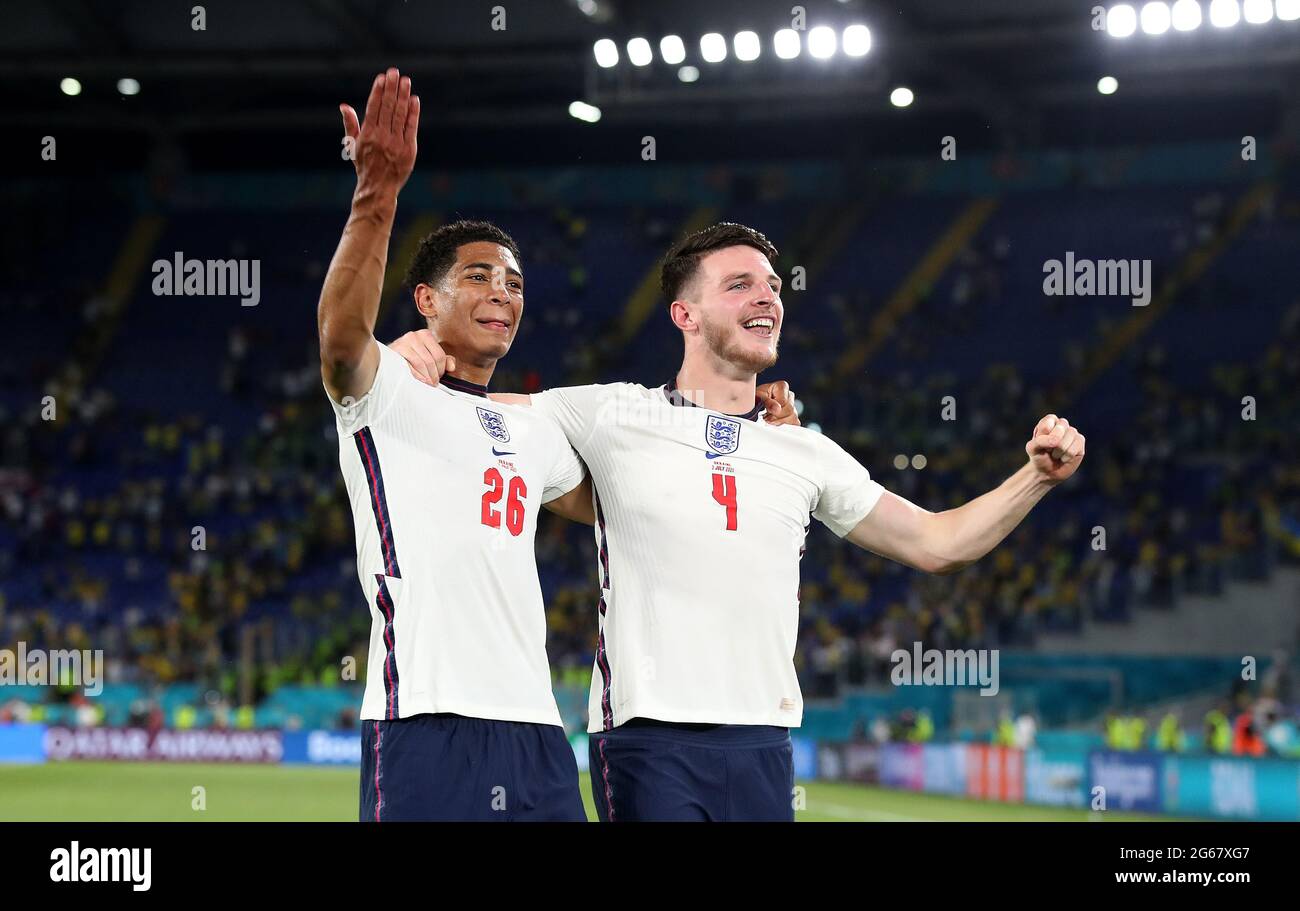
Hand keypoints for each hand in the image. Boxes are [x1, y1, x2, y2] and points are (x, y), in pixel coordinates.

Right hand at [340, 68, 419, 196]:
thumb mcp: (352, 145)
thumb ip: (350, 124)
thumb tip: (344, 106)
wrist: (378, 188)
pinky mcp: (409, 150)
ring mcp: (396, 143)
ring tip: (406, 81)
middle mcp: (381, 137)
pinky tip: (414, 100)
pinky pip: (411, 127)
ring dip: (403, 96)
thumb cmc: (364, 165)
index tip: (382, 77)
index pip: (373, 107)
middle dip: (391, 88)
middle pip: (387, 107)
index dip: (378, 91)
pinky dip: (413, 113)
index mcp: (367, 134)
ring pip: (400, 114)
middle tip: (395, 72)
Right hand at [390, 329, 454, 385]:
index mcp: (425, 334)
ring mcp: (404, 342)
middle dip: (434, 374)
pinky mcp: (396, 351)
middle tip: (433, 382)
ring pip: (422, 364)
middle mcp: (414, 335)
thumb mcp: (429, 356)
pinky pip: (410, 366)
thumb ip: (444, 360)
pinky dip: (418, 376)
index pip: (440, 355)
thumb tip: (452, 367)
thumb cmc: (411, 358)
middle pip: (431, 360)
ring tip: (428, 383)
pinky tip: (420, 381)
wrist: (387, 358)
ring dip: (427, 377)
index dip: (441, 369)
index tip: (439, 377)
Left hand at [757, 380, 799, 426]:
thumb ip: (768, 402)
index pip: (784, 401)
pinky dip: (783, 424)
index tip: (766, 411)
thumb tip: (777, 409)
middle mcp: (789, 395)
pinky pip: (794, 422)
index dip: (774, 409)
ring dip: (779, 421)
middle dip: (776, 416)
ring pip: (793, 417)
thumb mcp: (758, 397)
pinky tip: (775, 422)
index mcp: (782, 386)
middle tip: (766, 417)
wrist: (755, 402)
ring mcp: (792, 405)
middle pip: (790, 409)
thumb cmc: (756, 397)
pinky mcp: (793, 415)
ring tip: (769, 419)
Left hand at [1026, 414, 1085, 483]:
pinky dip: (1066, 457)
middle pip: (1059, 430)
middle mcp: (1062, 424)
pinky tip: (1064, 457)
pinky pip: (1074, 449)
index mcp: (1049, 421)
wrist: (1047, 472)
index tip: (1040, 445)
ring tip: (1056, 454)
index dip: (1042, 438)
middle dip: (1052, 445)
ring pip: (1068, 439)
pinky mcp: (1080, 442)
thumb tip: (1056, 441)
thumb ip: (1039, 441)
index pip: (1046, 425)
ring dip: (1059, 452)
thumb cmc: (1039, 457)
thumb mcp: (1032, 449)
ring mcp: (1072, 432)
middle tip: (1049, 450)